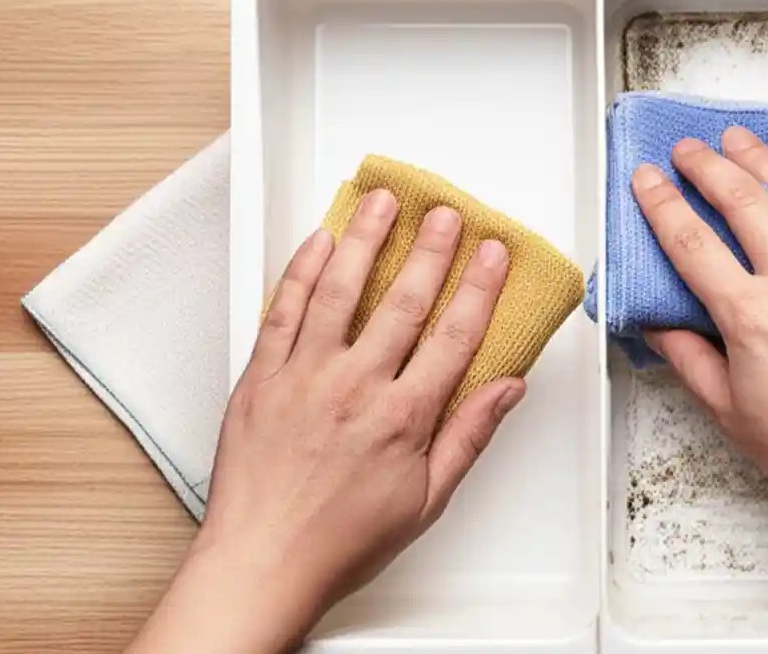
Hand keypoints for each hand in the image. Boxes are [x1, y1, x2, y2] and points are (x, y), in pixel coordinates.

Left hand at [129, 190, 523, 652]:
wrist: (262, 563)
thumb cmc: (343, 540)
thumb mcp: (427, 499)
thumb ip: (469, 435)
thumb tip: (507, 388)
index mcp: (403, 417)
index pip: (454, 336)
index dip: (479, 287)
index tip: (492, 253)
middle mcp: (355, 387)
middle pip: (403, 301)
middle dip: (430, 250)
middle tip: (446, 213)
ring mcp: (303, 377)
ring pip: (339, 291)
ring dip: (365, 240)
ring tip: (383, 202)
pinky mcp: (260, 377)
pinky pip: (282, 311)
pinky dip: (300, 272)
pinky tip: (319, 242)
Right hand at [636, 127, 767, 522]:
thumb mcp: (728, 410)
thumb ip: (688, 359)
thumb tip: (660, 326)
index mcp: (752, 317)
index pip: (692, 241)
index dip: (663, 203)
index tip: (648, 179)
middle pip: (745, 200)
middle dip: (709, 165)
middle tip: (690, 149)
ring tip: (745, 143)